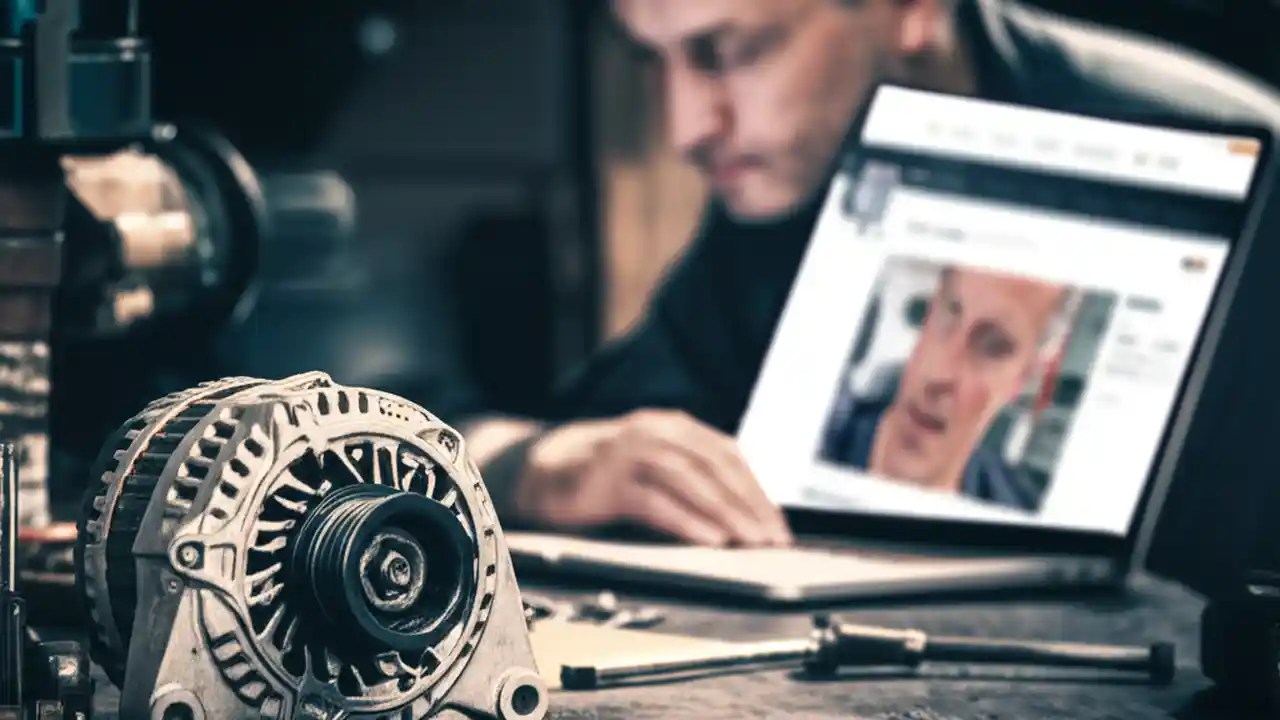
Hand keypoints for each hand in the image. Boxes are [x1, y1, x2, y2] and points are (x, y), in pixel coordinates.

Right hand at [512, 410, 792, 546]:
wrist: (541, 470)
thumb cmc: (607, 476)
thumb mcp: (654, 469)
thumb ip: (693, 481)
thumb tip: (746, 518)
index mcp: (674, 427)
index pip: (728, 456)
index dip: (757, 491)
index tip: (778, 526)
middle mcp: (654, 431)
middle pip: (714, 466)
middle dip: (748, 505)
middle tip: (772, 539)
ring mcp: (628, 451)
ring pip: (689, 479)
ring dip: (724, 512)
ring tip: (748, 541)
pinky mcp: (605, 478)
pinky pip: (654, 500)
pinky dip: (686, 520)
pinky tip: (709, 538)